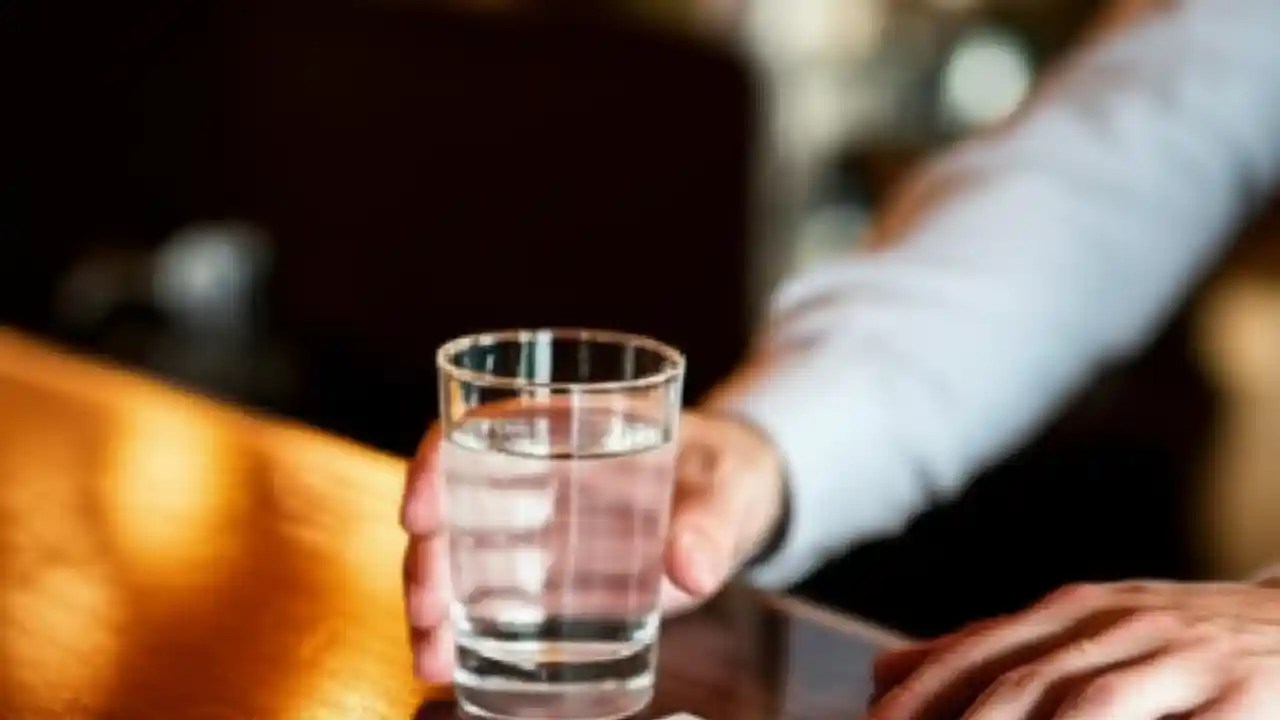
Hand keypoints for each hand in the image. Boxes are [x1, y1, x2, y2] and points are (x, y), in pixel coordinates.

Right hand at [399, 408, 786, 682]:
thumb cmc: (728, 469)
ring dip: (436, 608)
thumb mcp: (730, 487)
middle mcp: (539, 476)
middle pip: (456, 505)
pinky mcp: (553, 579)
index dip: (435, 466)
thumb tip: (694, 567)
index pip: (481, 429)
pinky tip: (452, 666)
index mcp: (571, 429)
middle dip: (428, 560)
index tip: (419, 514)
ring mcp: (541, 530)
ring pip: (463, 559)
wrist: (744, 500)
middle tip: (428, 613)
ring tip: (433, 657)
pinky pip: (496, 599)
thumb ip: (714, 522)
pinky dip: (467, 632)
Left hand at [868, 580, 1279, 718]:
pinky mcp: (1243, 696)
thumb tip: (886, 668)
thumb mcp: (1087, 627)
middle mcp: (1119, 626)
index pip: (977, 653)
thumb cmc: (1180, 635)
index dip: (919, 693)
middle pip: (1022, 682)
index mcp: (1073, 612)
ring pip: (1090, 705)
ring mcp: (1182, 658)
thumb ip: (994, 647)